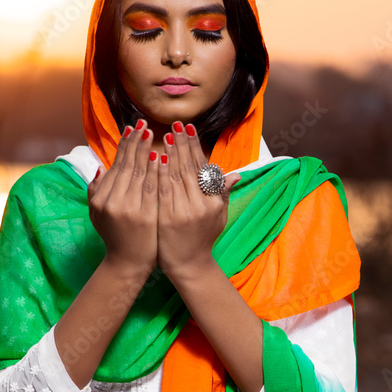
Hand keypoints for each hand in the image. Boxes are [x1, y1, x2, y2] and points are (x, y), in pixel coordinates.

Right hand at [87, 119, 157, 275]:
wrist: (127, 264)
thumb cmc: (115, 237)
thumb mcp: (96, 214)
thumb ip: (95, 191)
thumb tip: (100, 167)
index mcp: (100, 199)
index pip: (115, 166)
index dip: (124, 145)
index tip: (132, 129)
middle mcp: (112, 202)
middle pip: (127, 165)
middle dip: (136, 142)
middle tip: (144, 124)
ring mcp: (128, 209)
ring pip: (139, 174)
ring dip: (146, 151)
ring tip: (153, 134)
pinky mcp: (145, 216)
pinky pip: (152, 188)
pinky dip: (156, 171)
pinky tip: (161, 157)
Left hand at [156, 121, 239, 279]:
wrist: (188, 266)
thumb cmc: (203, 239)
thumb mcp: (219, 217)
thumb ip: (223, 194)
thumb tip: (235, 175)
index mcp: (214, 202)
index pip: (204, 168)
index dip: (196, 148)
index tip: (190, 130)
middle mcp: (202, 205)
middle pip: (191, 168)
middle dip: (183, 144)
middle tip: (176, 125)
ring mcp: (184, 212)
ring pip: (177, 176)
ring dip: (171, 154)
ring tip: (167, 136)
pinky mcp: (168, 219)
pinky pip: (163, 190)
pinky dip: (159, 173)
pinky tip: (155, 158)